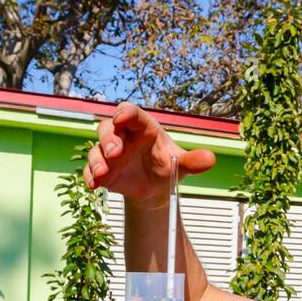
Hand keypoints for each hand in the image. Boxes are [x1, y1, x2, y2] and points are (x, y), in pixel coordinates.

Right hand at [84, 102, 215, 203]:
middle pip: (108, 128)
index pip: (130, 113)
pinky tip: (95, 185)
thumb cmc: (168, 166)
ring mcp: (109, 154)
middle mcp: (122, 136)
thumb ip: (194, 160)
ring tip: (103, 172)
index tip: (122, 118)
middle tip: (115, 152)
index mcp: (142, 127)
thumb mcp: (182, 164)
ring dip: (97, 159)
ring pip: (96, 149)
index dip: (125, 113)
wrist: (156, 188)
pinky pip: (90, 171)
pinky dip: (90, 177)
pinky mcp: (102, 171)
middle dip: (109, 138)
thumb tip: (211, 159)